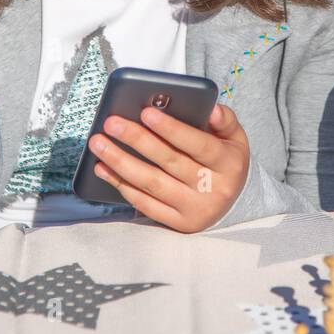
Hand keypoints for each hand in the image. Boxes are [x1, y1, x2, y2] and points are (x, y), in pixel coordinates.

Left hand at [88, 102, 249, 232]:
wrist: (234, 203)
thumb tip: (213, 109)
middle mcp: (214, 189)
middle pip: (169, 162)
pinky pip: (145, 205)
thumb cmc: (226, 161)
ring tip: (98, 144)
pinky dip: (122, 186)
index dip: (171, 129)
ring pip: (152, 184)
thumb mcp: (235, 138)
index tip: (146, 112)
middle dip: (137, 140)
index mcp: (228, 163)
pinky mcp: (178, 224)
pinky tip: (104, 169)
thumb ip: (225, 120)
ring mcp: (195, 209)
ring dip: (121, 162)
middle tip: (111, 123)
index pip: (198, 144)